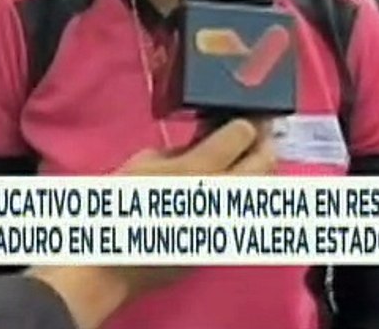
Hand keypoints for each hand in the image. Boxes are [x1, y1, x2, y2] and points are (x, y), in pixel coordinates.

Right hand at [28, 120, 275, 328]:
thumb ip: (181, 148)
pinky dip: (248, 193)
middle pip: (265, 160)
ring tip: (245, 156)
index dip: (246, 120)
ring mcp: (229, 222)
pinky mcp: (226, 243)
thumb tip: (204, 141)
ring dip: (259, 168)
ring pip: (264, 187)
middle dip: (263, 141)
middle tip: (255, 130)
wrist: (113, 263)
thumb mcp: (144, 160)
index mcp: (198, 169)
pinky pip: (249, 211)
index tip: (245, 114)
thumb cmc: (119, 206)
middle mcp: (222, 195)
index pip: (243, 134)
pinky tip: (232, 186)